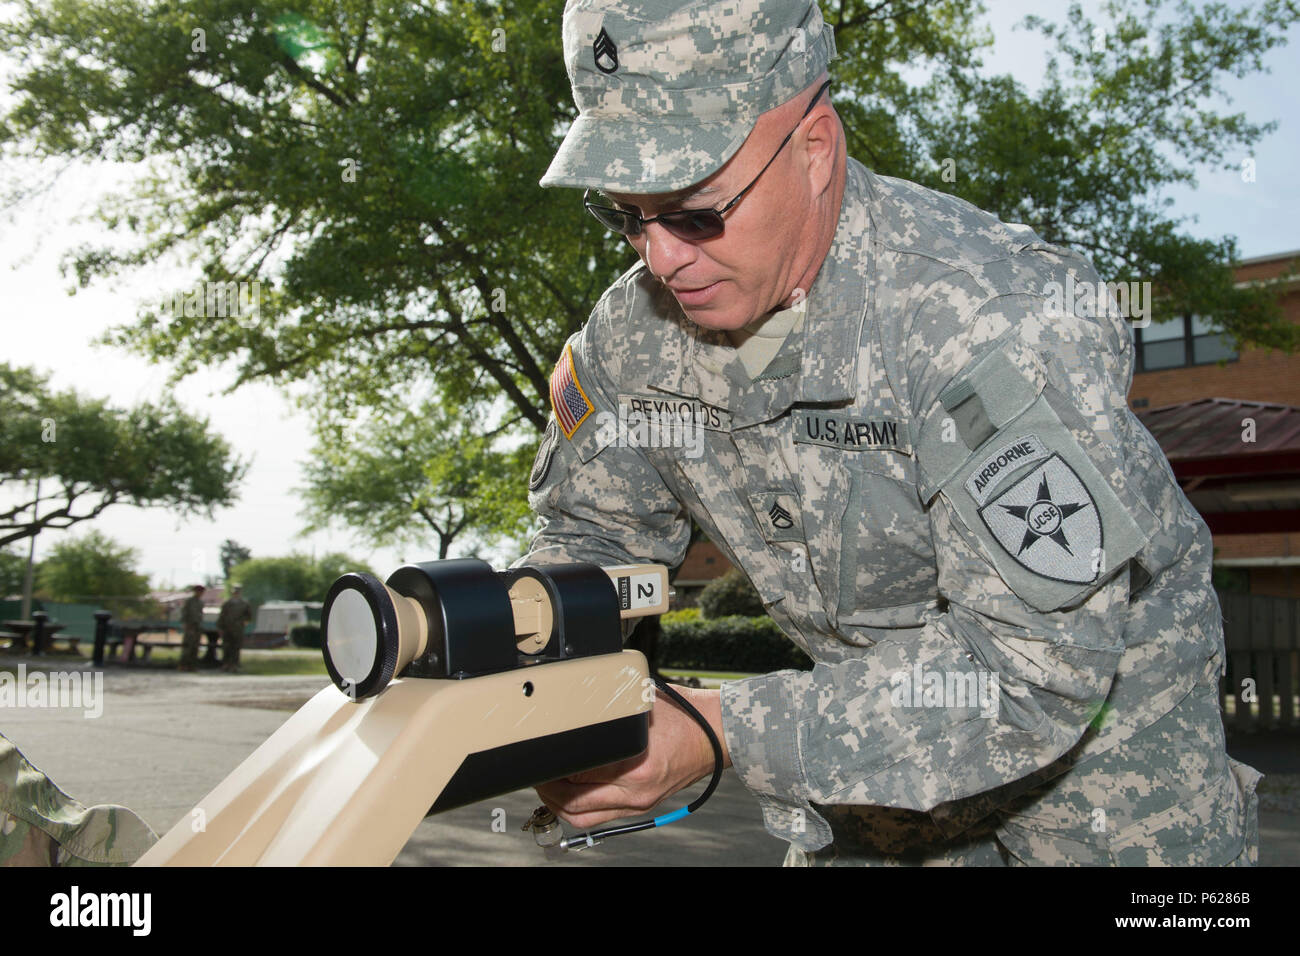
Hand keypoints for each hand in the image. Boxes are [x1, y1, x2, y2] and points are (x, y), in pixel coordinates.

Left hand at [535, 683, 731, 829]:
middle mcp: (636, 791)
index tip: (539, 756)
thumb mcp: (640, 703)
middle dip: (547, 790)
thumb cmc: (683, 714)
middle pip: (574, 804)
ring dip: (558, 805)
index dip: (551, 767)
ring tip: (546, 785)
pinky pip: (600, 818)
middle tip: (536, 772)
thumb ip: (607, 709)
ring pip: (583, 818)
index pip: (577, 775)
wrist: (716, 734)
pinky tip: (568, 793)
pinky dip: (579, 809)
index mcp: (635, 765)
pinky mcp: (641, 806)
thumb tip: (571, 707)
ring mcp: (639, 803)